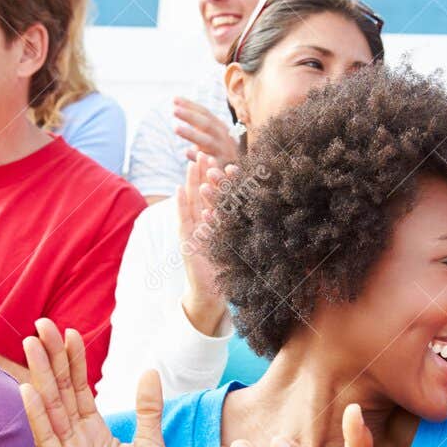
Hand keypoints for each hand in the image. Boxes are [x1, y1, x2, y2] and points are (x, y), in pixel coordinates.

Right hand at [20, 320, 168, 446]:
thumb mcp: (151, 445)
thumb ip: (147, 410)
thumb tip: (150, 371)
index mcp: (95, 431)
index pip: (80, 388)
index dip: (74, 360)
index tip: (70, 331)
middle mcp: (76, 439)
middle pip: (60, 390)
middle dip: (52, 357)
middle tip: (41, 324)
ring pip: (50, 408)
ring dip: (40, 376)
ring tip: (31, 344)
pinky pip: (47, 441)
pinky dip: (37, 416)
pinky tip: (28, 391)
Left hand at [174, 99, 238, 164]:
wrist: (239, 175)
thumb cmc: (219, 153)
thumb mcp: (212, 136)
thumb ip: (197, 123)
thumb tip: (176, 103)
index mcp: (220, 127)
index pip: (205, 113)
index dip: (190, 106)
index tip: (174, 99)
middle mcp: (223, 137)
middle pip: (206, 124)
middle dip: (190, 116)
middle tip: (174, 110)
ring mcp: (223, 152)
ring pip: (207, 141)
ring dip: (192, 134)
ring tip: (175, 128)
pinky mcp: (221, 167)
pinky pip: (210, 161)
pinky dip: (199, 156)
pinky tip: (186, 152)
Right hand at [177, 154, 227, 334]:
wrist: (211, 293)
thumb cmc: (226, 270)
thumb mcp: (238, 245)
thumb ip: (243, 229)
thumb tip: (267, 213)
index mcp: (217, 222)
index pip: (220, 197)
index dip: (223, 181)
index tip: (228, 163)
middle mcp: (203, 223)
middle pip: (204, 194)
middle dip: (205, 174)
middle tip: (206, 153)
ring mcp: (192, 229)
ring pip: (193, 201)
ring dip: (192, 182)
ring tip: (193, 163)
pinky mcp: (185, 239)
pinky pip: (183, 218)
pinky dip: (180, 203)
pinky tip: (179, 188)